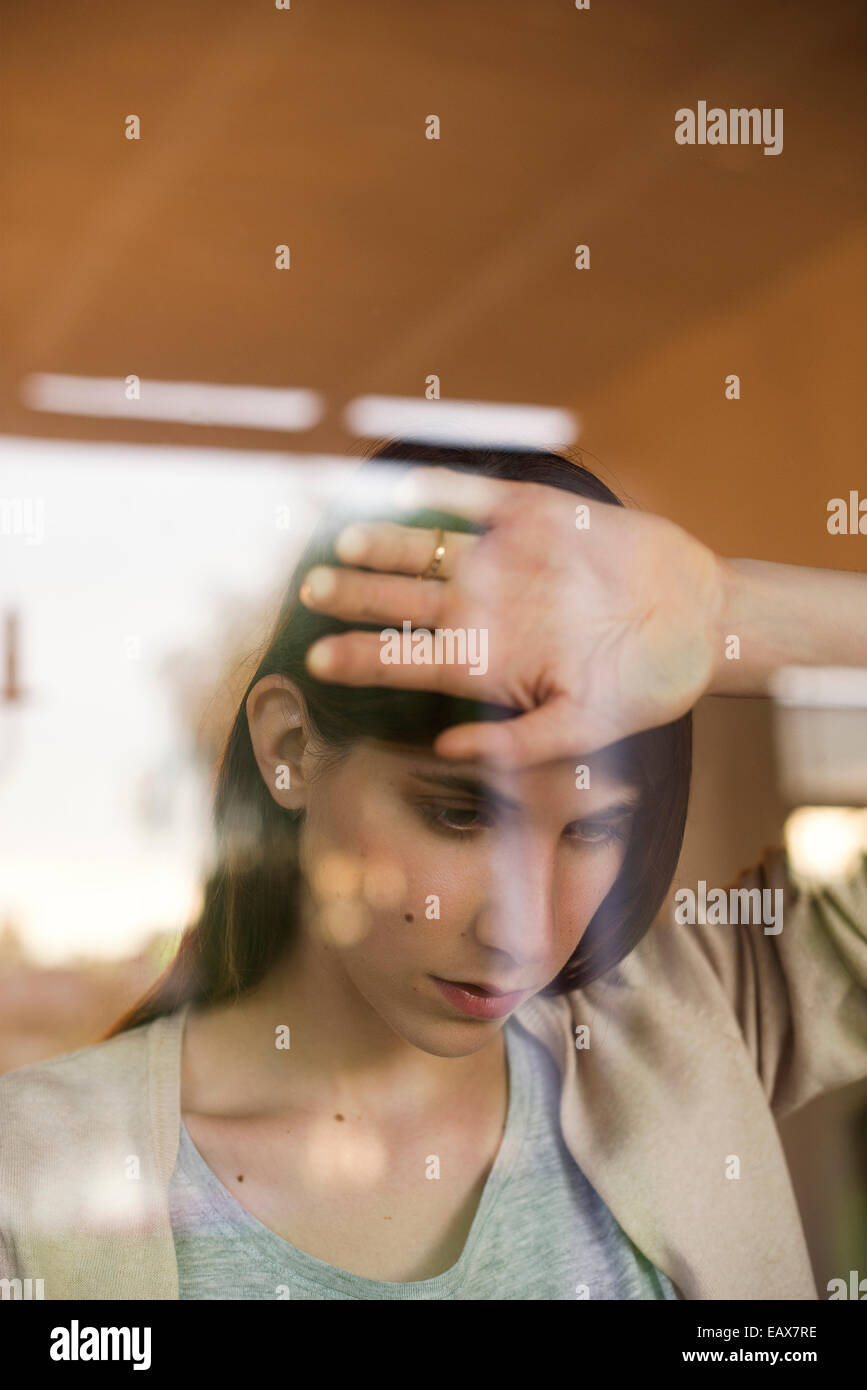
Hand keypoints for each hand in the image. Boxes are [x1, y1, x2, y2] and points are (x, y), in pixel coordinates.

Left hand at [299, 466, 726, 765]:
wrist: (701, 620)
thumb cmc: (644, 685)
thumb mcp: (586, 730)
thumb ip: (519, 745)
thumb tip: (448, 749)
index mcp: (490, 662)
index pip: (410, 661)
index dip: (362, 660)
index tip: (318, 660)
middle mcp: (487, 609)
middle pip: (405, 603)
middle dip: (357, 597)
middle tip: (311, 591)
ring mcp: (507, 561)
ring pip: (430, 550)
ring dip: (388, 546)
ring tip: (346, 543)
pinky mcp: (537, 518)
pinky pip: (479, 501)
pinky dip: (447, 491)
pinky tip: (410, 486)